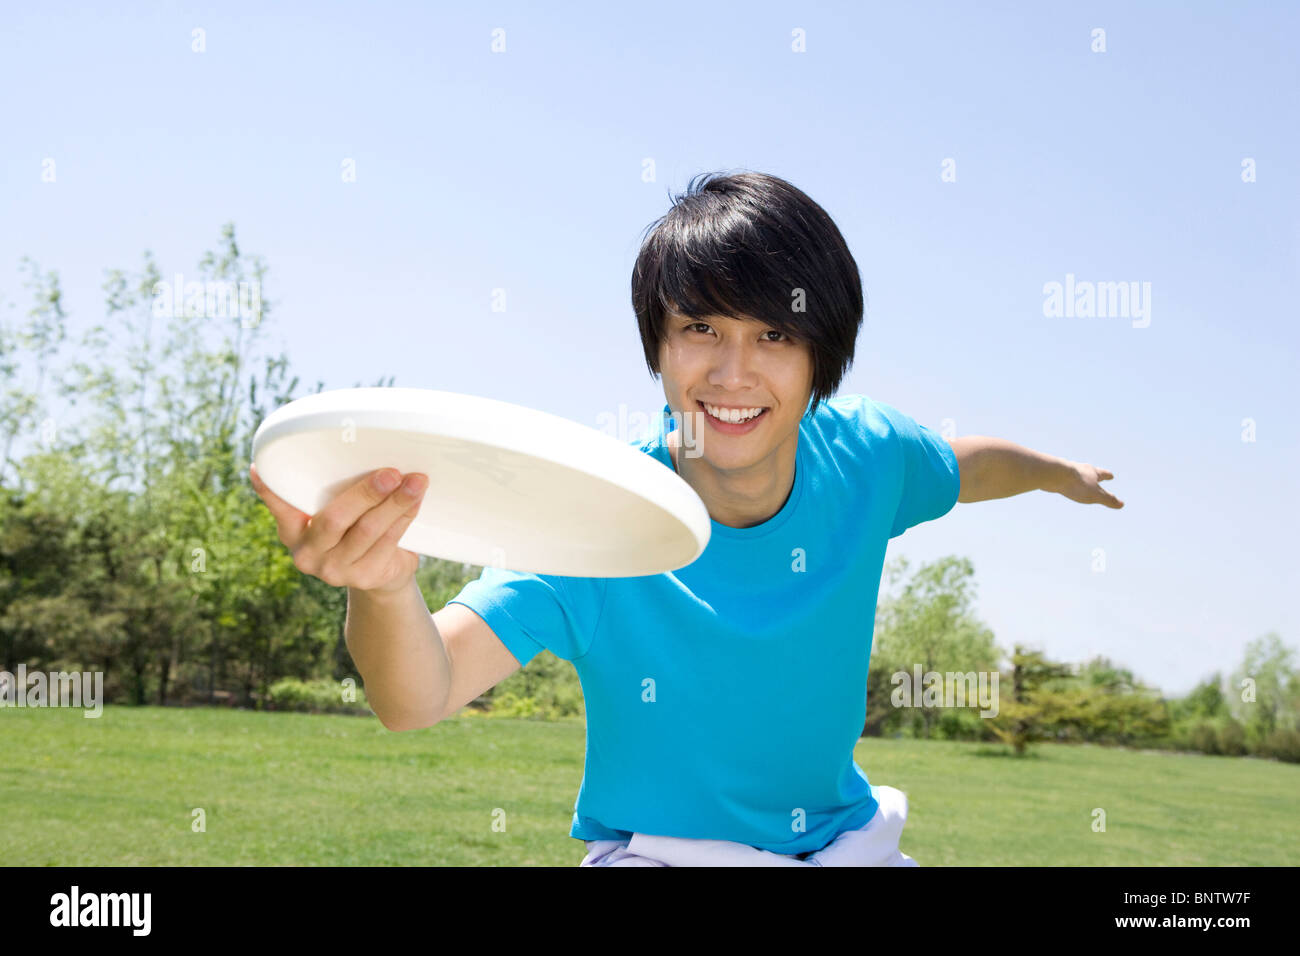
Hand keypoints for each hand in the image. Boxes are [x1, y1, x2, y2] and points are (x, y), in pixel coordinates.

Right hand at [249, 462, 428, 592]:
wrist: (382, 572)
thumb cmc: (356, 528)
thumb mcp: (338, 511)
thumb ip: (333, 491)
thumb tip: (354, 446)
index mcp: (292, 530)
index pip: (280, 507)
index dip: (269, 490)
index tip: (258, 466)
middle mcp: (307, 553)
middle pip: (335, 519)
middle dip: (366, 492)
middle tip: (391, 472)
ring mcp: (334, 570)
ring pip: (368, 530)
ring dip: (396, 503)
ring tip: (415, 481)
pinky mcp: (364, 578)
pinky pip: (388, 542)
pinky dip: (404, 518)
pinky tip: (416, 501)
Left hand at [1055, 461, 1123, 508]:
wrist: (1053, 474)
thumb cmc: (1077, 484)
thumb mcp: (1096, 495)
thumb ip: (1108, 499)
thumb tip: (1122, 504)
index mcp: (1092, 472)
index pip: (1103, 474)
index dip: (1107, 476)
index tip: (1111, 476)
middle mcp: (1080, 469)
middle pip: (1089, 471)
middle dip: (1093, 475)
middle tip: (1096, 475)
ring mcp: (1067, 470)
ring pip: (1075, 474)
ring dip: (1078, 477)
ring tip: (1078, 480)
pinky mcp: (1055, 474)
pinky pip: (1062, 478)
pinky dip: (1065, 480)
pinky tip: (1060, 483)